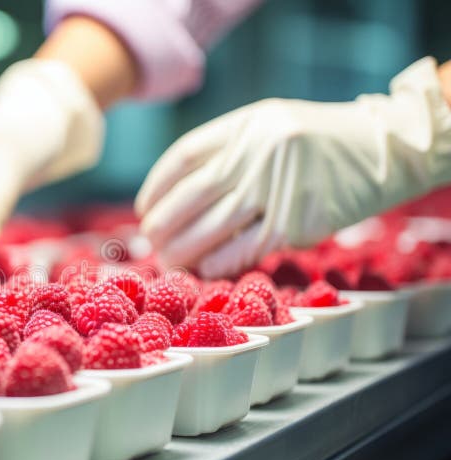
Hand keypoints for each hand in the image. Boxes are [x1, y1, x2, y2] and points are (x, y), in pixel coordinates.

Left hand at [135, 57, 450, 277]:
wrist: (382, 149)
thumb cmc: (315, 140)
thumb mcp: (267, 124)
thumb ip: (224, 149)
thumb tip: (172, 196)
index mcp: (246, 125)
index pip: (183, 158)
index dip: (156, 188)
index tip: (144, 209)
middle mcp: (258, 154)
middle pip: (191, 197)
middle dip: (162, 225)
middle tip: (151, 241)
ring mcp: (278, 189)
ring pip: (212, 227)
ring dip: (183, 250)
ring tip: (168, 261)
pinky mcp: (296, 224)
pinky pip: (243, 249)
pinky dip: (218, 263)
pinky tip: (204, 269)